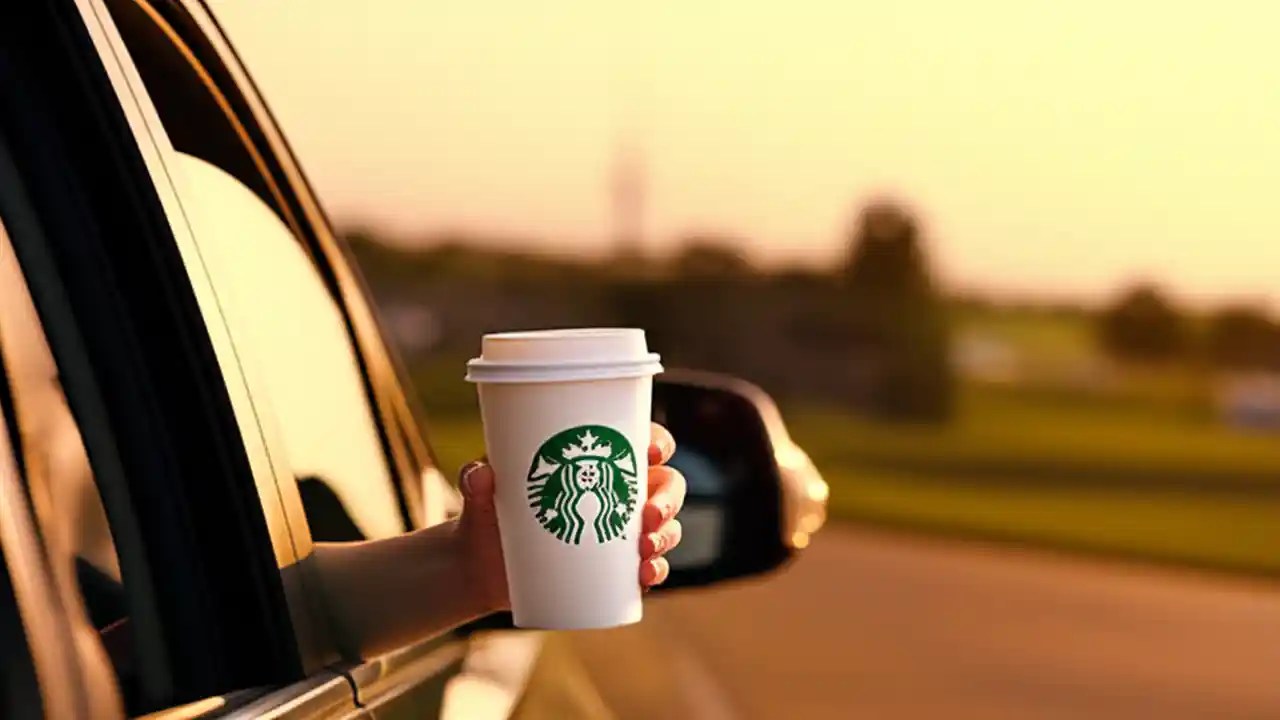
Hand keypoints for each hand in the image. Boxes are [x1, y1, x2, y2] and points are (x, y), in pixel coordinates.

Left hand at [456, 422, 686, 612]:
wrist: (480, 565)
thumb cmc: (489, 512)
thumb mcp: (481, 493)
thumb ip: (476, 479)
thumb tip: (479, 474)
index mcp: (598, 460)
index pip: (643, 440)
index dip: (658, 442)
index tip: (650, 452)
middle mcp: (620, 492)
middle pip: (666, 485)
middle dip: (668, 498)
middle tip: (649, 514)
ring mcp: (622, 532)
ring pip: (666, 527)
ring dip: (667, 536)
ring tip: (646, 549)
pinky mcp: (616, 569)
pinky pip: (651, 568)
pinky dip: (656, 571)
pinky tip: (646, 576)